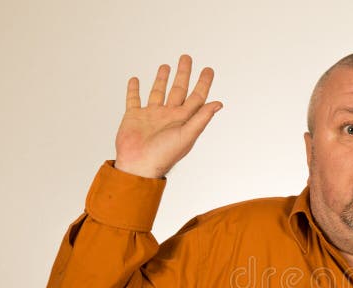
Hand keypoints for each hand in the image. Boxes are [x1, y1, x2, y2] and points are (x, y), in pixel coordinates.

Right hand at [114, 54, 222, 177]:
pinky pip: (134, 99)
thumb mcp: (187, 135)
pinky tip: (135, 80)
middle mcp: (168, 116)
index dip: (203, 83)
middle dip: (183, 74)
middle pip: (178, 90)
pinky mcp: (134, 117)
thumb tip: (218, 103)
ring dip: (162, 79)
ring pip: (158, 92)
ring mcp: (151, 116)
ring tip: (166, 65)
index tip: (208, 69)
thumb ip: (201, 118)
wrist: (139, 165)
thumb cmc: (165, 154)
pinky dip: (134, 89)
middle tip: (187, 58)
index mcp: (183, 120)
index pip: (196, 97)